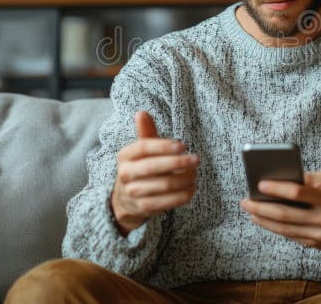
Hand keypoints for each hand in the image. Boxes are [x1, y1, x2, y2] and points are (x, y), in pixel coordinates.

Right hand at [111, 111, 197, 235]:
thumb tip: (142, 112)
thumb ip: (145, 133)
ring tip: (195, 173)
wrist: (125, 201)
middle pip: (153, 167)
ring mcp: (133, 193)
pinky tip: (191, 188)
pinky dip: (182, 195)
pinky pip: (167, 202)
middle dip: (178, 163)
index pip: (144, 148)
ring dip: (184, 179)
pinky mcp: (143, 208)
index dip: (164, 146)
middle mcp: (125, 174)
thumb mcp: (140, 151)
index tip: (183, 146)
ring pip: (163, 185)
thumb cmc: (139, 168)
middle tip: (195, 159)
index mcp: (125, 156)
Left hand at [239, 170, 320, 260]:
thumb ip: (307, 179)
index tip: (259, 184)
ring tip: (250, 210)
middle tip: (245, 201)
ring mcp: (319, 235)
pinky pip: (290, 235)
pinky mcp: (316, 245)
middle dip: (261, 208)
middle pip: (285, 214)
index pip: (298, 193)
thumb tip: (278, 179)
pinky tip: (263, 220)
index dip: (277, 189)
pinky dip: (275, 227)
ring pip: (284, 229)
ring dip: (263, 220)